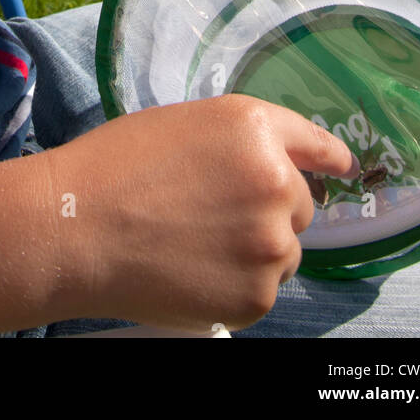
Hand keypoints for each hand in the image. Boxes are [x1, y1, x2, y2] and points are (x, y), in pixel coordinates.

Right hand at [48, 94, 360, 332]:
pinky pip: (261, 289)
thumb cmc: (116, 166)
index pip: (316, 144)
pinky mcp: (257, 294)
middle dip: (267, 210)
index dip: (330, 158)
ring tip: (194, 245)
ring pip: (283, 251)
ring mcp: (270, 243)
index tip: (343, 167)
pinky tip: (192, 271)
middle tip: (211, 215)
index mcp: (256, 128)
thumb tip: (274, 171)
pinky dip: (235, 286)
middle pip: (298, 205)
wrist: (76, 226)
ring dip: (254, 250)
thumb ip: (240, 143)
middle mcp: (277, 181)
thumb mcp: (185, 125)